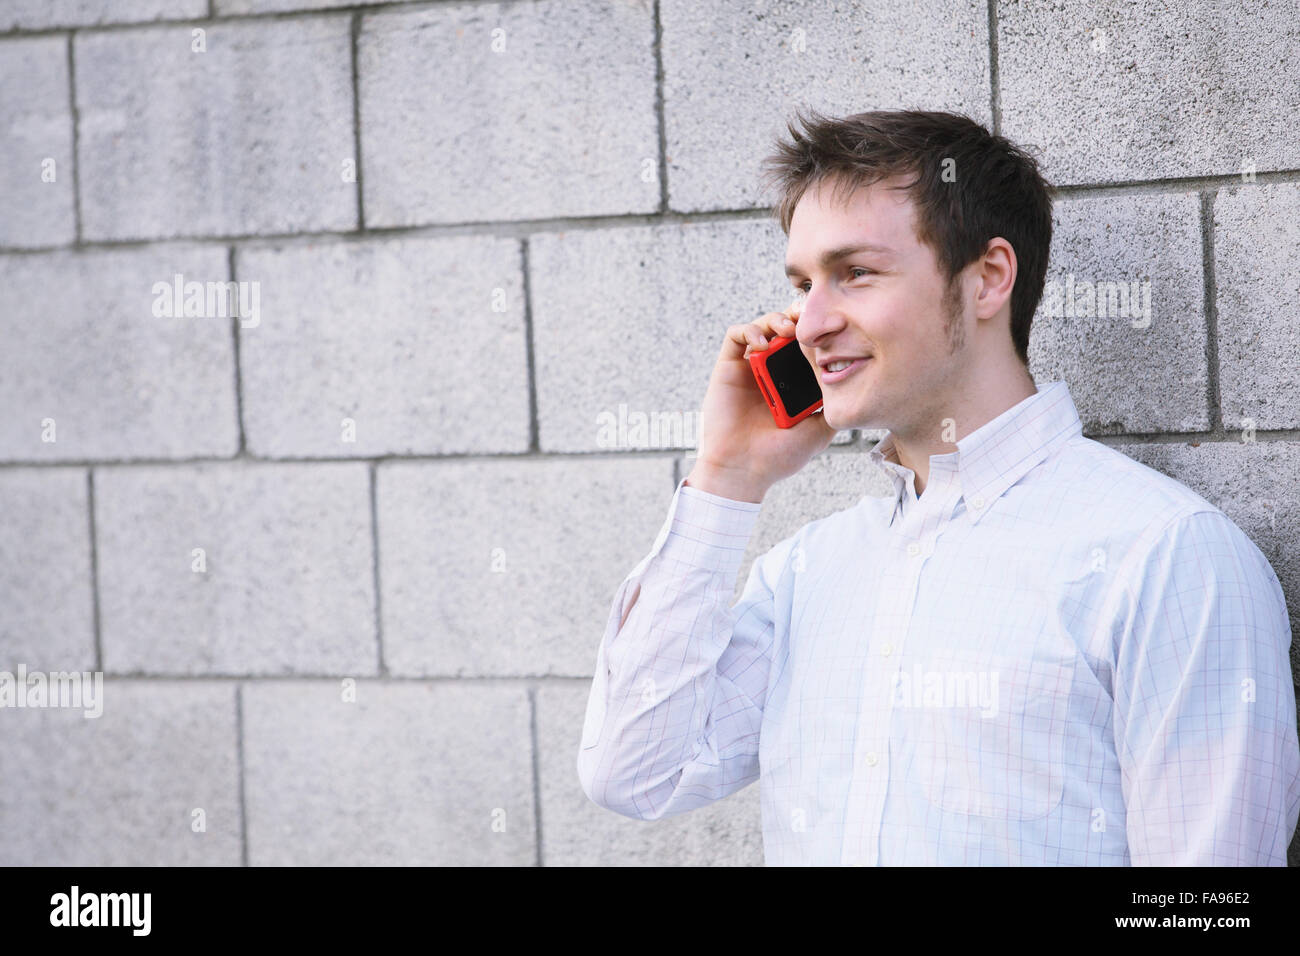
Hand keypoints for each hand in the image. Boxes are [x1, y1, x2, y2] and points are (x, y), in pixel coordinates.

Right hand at [685, 300, 836, 501]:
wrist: (744, 470)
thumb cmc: (778, 455)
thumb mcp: (819, 430)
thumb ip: (835, 407)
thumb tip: (858, 386)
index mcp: (792, 380)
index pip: (806, 344)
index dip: (818, 330)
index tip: (834, 326)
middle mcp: (771, 369)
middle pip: (785, 327)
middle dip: (799, 316)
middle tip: (812, 315)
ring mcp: (750, 366)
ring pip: (763, 325)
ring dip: (777, 319)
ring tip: (789, 329)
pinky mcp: (728, 367)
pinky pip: (736, 335)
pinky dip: (750, 330)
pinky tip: (763, 344)